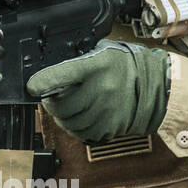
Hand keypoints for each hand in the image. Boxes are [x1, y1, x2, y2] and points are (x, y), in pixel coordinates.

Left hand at [27, 40, 168, 142]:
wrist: (155, 83)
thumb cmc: (123, 65)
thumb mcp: (101, 54)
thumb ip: (77, 65)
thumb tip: (50, 79)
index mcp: (96, 65)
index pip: (61, 75)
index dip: (42, 82)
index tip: (32, 87)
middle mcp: (101, 89)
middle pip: (60, 105)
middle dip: (51, 103)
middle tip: (52, 98)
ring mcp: (107, 111)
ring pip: (69, 123)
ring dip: (63, 118)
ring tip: (69, 109)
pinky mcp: (111, 128)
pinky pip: (84, 134)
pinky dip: (78, 128)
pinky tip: (83, 118)